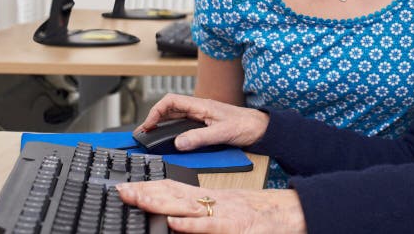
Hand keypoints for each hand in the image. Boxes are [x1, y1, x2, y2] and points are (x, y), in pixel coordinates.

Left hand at [116, 180, 306, 232]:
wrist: (291, 213)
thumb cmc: (260, 216)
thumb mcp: (228, 211)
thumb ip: (203, 214)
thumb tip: (174, 219)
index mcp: (211, 199)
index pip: (176, 189)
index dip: (151, 187)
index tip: (128, 186)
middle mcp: (214, 202)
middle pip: (175, 195)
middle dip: (147, 192)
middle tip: (122, 190)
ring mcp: (223, 214)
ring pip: (187, 207)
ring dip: (161, 203)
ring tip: (138, 199)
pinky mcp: (234, 228)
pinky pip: (209, 226)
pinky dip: (190, 224)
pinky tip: (172, 222)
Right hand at [137, 93, 269, 149]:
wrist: (261, 128)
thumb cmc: (246, 125)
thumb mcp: (222, 133)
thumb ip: (200, 137)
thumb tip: (179, 142)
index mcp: (201, 106)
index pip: (171, 101)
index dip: (156, 111)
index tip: (148, 125)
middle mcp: (200, 109)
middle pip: (171, 108)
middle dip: (155, 118)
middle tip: (144, 132)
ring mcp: (202, 116)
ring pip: (176, 116)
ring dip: (162, 123)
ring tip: (151, 134)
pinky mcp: (206, 124)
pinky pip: (184, 124)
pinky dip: (173, 129)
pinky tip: (170, 137)